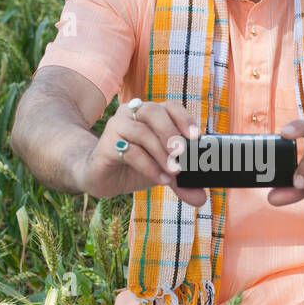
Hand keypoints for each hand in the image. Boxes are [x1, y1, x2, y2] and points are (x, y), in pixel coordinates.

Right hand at [83, 100, 207, 207]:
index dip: (184, 118)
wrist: (102, 177)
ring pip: (142, 133)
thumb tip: (201, 198)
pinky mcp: (106, 145)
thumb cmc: (135, 166)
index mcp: (151, 114)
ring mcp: (117, 127)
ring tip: (175, 173)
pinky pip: (130, 152)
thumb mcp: (163, 172)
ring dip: (161, 154)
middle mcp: (132, 114)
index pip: (170, 106)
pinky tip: (161, 179)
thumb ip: (182, 183)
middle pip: (153, 112)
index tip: (196, 137)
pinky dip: (149, 167)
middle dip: (171, 133)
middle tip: (182, 154)